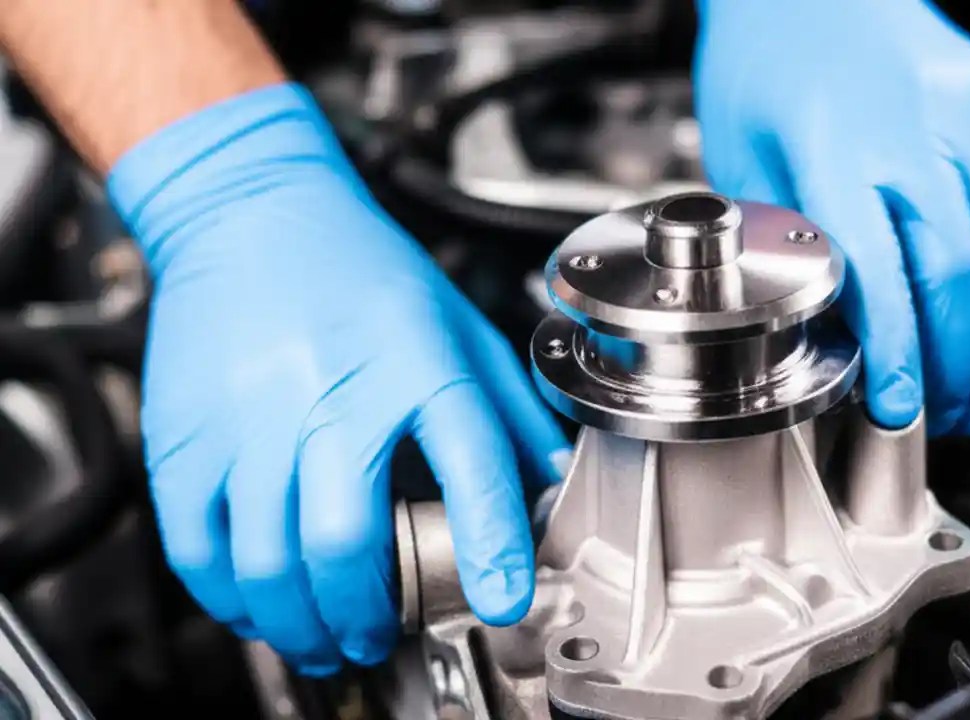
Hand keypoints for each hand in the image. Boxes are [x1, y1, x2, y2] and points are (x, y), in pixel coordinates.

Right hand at [106, 84, 569, 674]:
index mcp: (414, 361)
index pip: (469, 463)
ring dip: (302, 626)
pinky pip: (197, 548)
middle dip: (369, 615)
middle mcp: (328, 392)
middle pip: (343, 541)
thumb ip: (509, 408)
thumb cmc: (359, 266)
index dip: (492, 544)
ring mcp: (246, 419)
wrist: (247, 209)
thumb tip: (552, 483)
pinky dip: (232, 599)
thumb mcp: (457, 323)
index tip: (505, 598)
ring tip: (327, 639)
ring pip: (266, 563)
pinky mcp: (183, 438)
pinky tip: (262, 605)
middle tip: (382, 631)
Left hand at [693, 0, 969, 433]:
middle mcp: (917, 126)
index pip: (884, 274)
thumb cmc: (764, 58)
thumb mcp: (744, 160)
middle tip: (944, 414)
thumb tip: (826, 323)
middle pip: (963, 272)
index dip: (901, 356)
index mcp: (836, 144)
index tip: (901, 408)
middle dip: (959, 362)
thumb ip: (789, 242)